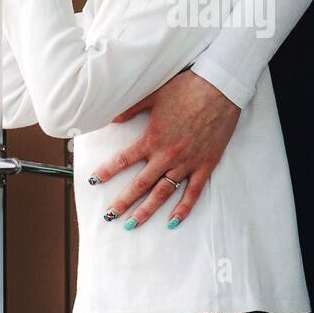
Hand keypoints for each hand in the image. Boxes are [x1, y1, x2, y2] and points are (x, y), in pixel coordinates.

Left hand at [88, 71, 240, 228]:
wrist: (219, 88)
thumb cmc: (185, 88)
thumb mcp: (153, 95)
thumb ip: (130, 108)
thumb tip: (111, 118)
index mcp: (152, 138)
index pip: (123, 159)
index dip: (107, 171)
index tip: (94, 181)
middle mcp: (167, 155)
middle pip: (140, 184)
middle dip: (123, 201)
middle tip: (110, 215)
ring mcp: (187, 162)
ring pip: (163, 193)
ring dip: (147, 210)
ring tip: (132, 224)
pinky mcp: (205, 165)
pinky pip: (193, 192)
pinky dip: (183, 209)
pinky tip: (172, 221)